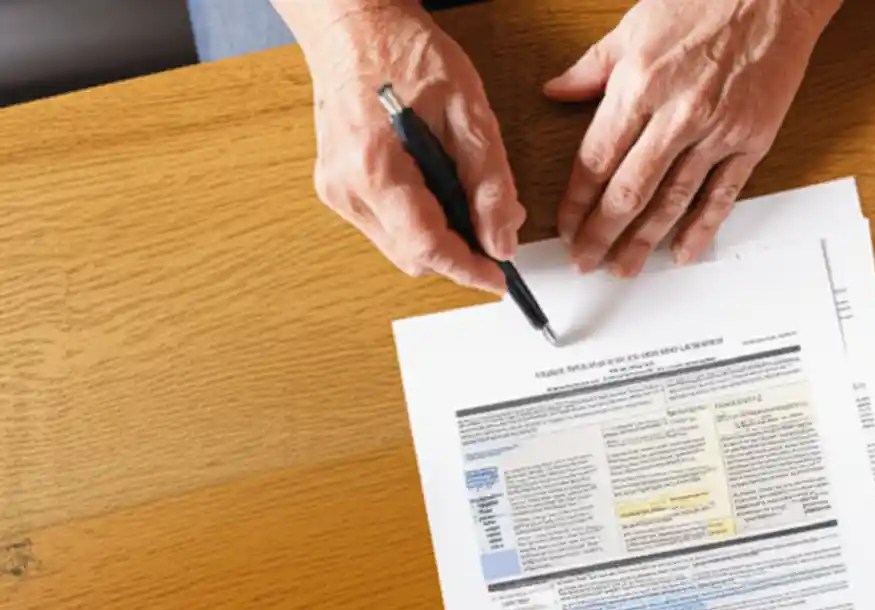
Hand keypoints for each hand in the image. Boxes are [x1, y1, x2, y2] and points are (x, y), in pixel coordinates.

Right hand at [275, 0, 523, 291]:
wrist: (356, 27)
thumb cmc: (406, 53)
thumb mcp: (469, 112)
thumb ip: (489, 182)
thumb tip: (502, 239)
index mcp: (375, 168)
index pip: (427, 247)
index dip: (468, 271)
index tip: (499, 281)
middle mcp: (346, 188)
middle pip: (413, 255)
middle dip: (460, 252)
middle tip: (497, 227)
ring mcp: (336, 191)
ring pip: (400, 246)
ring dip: (440, 237)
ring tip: (469, 198)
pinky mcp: (338, 188)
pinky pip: (387, 226)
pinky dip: (420, 221)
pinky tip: (439, 190)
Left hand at [544, 0, 840, 276]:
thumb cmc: (704, 0)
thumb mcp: (634, 26)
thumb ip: (592, 68)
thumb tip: (556, 90)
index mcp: (639, 85)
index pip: (596, 159)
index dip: (576, 201)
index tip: (565, 226)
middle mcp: (677, 114)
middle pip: (629, 191)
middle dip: (602, 234)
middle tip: (586, 261)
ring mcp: (717, 132)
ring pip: (672, 201)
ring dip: (644, 241)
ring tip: (624, 267)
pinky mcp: (751, 140)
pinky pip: (722, 195)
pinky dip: (702, 228)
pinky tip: (683, 251)